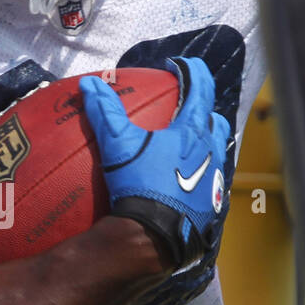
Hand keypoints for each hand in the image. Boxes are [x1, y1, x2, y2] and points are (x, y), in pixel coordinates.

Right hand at [80, 57, 230, 270]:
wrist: (154, 237)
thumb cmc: (140, 186)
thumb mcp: (118, 145)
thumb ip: (105, 112)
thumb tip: (89, 84)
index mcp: (193, 132)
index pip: (201, 88)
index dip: (192, 71)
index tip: (180, 66)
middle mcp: (211, 153)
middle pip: (215, 123)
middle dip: (204, 113)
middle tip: (187, 112)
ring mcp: (214, 182)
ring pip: (216, 155)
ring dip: (204, 146)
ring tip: (185, 149)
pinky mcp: (211, 208)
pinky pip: (209, 186)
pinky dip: (199, 179)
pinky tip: (182, 187)